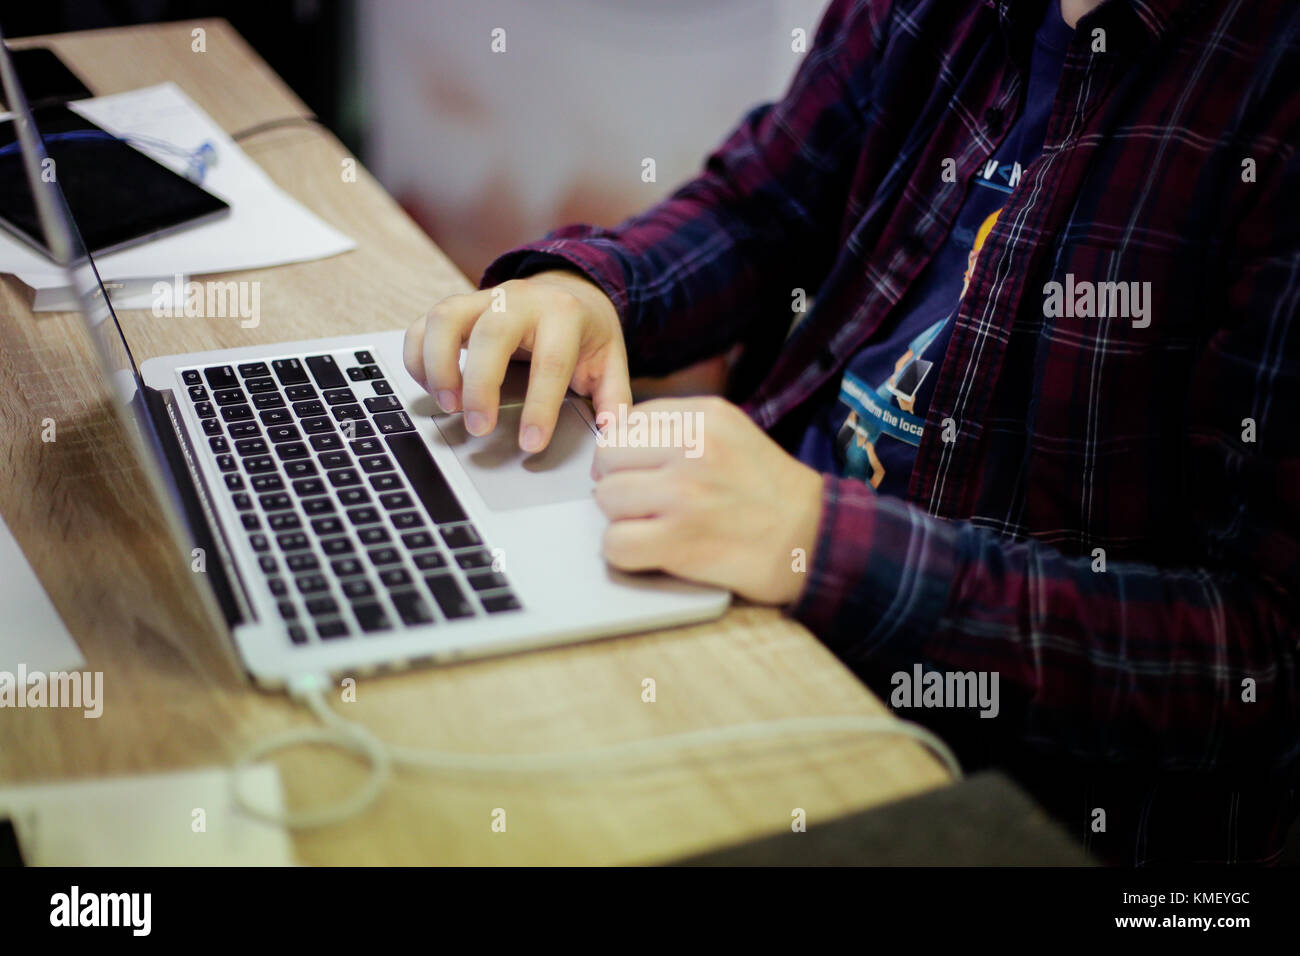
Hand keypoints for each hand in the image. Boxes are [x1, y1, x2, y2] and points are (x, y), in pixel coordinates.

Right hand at [404, 270, 631, 452]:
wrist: (569, 288)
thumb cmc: (585, 332)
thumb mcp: (609, 361)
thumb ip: (613, 400)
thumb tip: (611, 438)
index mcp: (564, 315)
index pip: (551, 362)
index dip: (539, 407)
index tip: (532, 444)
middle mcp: (520, 300)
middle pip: (492, 334)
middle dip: (480, 385)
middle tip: (479, 427)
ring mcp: (484, 298)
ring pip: (447, 317)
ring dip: (439, 364)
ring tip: (447, 406)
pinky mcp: (458, 306)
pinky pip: (425, 323)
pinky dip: (418, 356)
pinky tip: (430, 388)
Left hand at [592, 396, 823, 603]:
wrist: (813, 538)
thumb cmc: (771, 492)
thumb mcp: (732, 433)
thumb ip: (679, 427)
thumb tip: (617, 437)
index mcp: (705, 417)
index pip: (626, 422)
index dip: (627, 452)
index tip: (642, 470)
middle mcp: (693, 448)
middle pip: (607, 457)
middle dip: (619, 481)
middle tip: (645, 500)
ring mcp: (685, 494)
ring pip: (606, 498)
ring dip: (622, 518)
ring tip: (654, 524)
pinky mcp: (679, 541)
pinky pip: (615, 543)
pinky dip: (627, 553)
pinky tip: (653, 550)